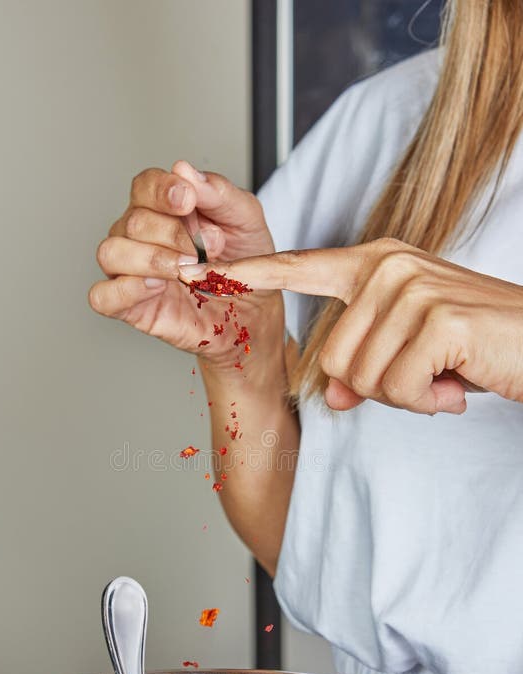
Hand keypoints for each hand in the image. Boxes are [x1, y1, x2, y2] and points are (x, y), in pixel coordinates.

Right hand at [89, 161, 279, 366]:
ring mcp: (131, 271)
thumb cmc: (244, 264)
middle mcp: (140, 236)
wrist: (255, 313)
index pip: (145, 186)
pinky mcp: (130, 307)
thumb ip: (218, 192)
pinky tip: (157, 286)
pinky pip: (103, 296)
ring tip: (186, 270)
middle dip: (174, 234)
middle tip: (209, 248)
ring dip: (152, 259)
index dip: (162, 190)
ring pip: (111, 252)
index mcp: (163, 208)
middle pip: (133, 220)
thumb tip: (185, 170)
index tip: (188, 200)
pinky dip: (125, 290)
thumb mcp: (245, 219)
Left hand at [201, 238, 522, 412]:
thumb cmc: (477, 348)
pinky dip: (427, 401)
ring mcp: (412, 287)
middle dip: (377, 388)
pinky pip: (397, 387)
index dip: (256, 275)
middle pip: (334, 358)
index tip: (205, 272)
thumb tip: (333, 397)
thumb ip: (363, 364)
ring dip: (405, 396)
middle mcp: (389, 266)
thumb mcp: (410, 353)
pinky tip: (456, 384)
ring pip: (363, 378)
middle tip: (426, 377)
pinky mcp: (436, 317)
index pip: (303, 268)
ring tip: (444, 376)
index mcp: (377, 264)